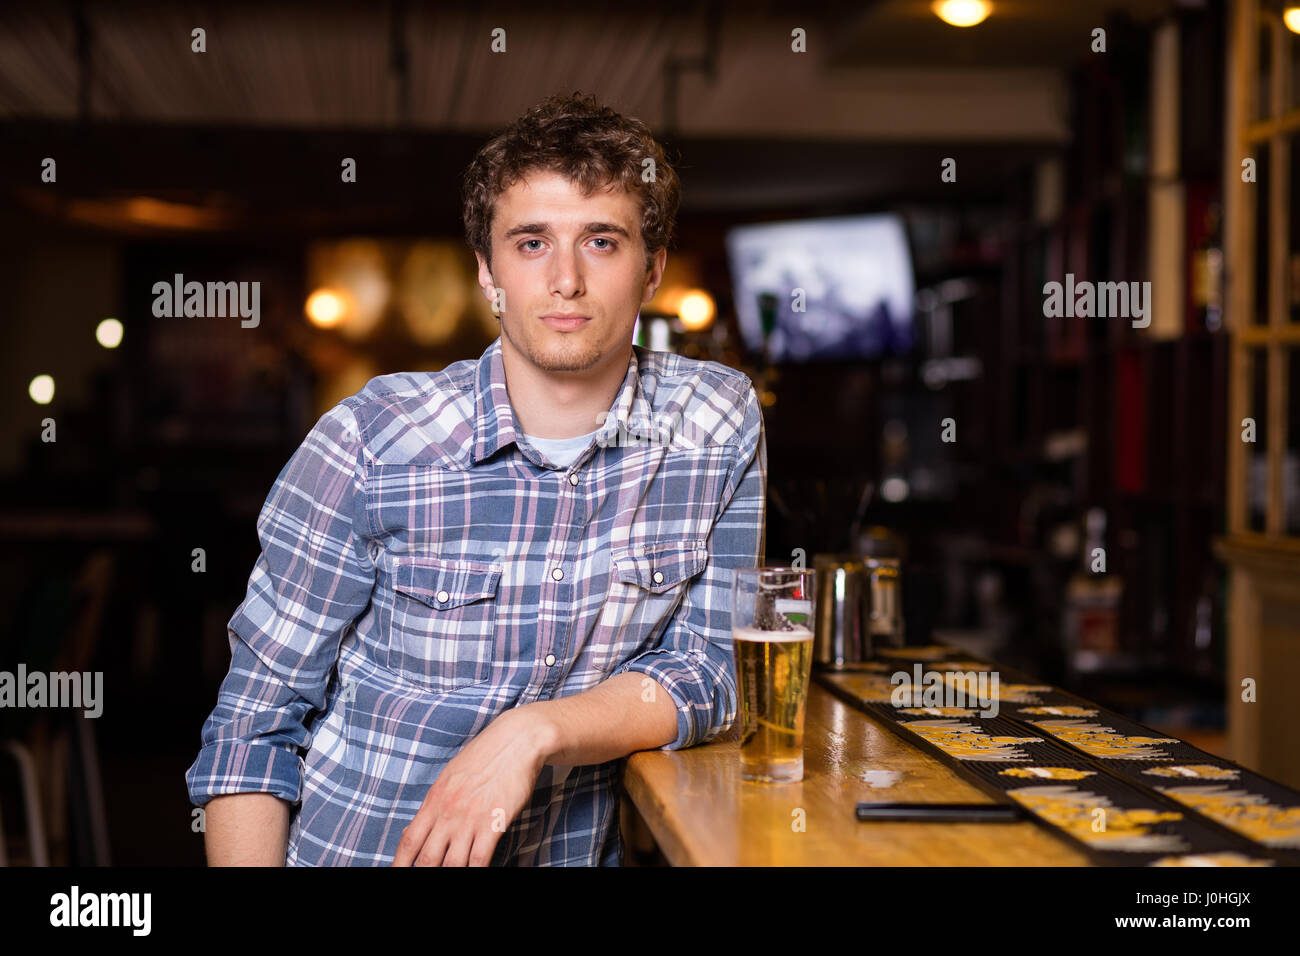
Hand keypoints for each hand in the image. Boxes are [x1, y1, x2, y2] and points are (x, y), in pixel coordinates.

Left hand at [391, 706, 551, 865]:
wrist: (516, 741)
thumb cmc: (483, 757)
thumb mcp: (448, 778)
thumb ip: (430, 807)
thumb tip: (408, 832)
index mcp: (434, 801)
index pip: (409, 842)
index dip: (399, 864)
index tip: (395, 874)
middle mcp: (448, 813)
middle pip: (427, 859)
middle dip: (424, 875)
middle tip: (425, 880)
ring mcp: (470, 819)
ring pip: (453, 865)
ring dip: (451, 875)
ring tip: (451, 878)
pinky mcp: (494, 823)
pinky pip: (479, 859)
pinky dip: (474, 873)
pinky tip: (474, 874)